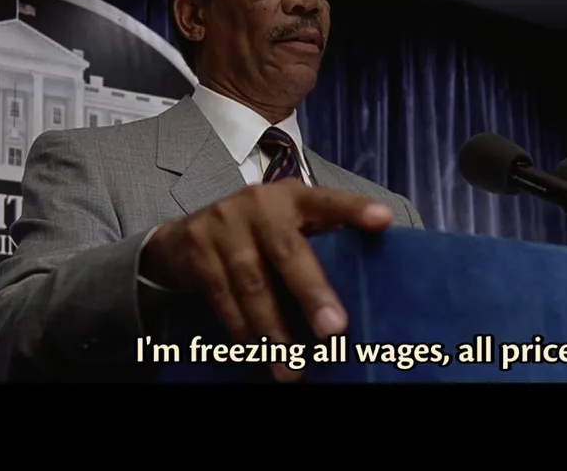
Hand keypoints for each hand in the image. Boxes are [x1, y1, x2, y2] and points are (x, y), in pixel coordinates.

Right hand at [142, 179, 393, 380]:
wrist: (182, 238)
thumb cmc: (257, 235)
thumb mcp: (288, 225)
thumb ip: (321, 239)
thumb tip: (370, 278)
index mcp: (293, 198)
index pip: (328, 201)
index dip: (354, 209)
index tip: (383, 220)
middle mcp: (259, 204)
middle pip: (288, 250)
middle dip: (312, 293)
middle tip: (335, 330)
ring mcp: (224, 225)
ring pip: (253, 284)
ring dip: (274, 332)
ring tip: (293, 368)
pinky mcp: (198, 251)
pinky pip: (224, 299)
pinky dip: (244, 332)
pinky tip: (260, 355)